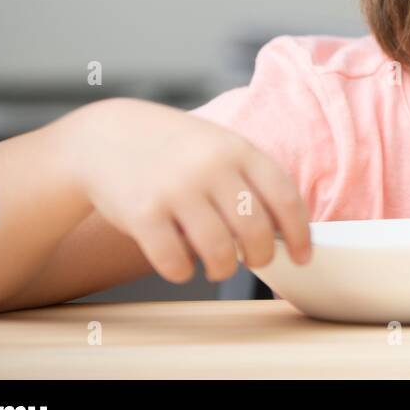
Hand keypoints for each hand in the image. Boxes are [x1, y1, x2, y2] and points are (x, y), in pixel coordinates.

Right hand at [65, 98, 312, 282]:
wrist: (105, 137)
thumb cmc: (174, 150)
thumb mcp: (219, 145)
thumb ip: (251, 178)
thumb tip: (288, 230)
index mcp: (238, 150)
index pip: (285, 199)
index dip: (300, 234)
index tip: (303, 256)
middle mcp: (212, 168)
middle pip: (256, 231)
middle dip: (262, 256)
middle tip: (255, 261)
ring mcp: (177, 190)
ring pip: (220, 253)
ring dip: (224, 269)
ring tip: (219, 266)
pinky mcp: (143, 214)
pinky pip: (175, 262)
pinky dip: (183, 273)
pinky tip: (181, 264)